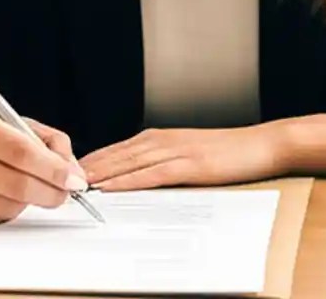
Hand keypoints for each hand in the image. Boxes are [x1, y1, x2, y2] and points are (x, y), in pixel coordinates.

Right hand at [0, 105, 87, 224]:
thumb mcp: (0, 118)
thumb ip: (42, 139)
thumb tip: (73, 172)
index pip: (20, 151)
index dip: (53, 168)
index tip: (74, 178)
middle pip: (15, 184)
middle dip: (50, 192)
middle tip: (65, 192)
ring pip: (5, 207)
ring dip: (28, 202)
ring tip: (29, 188)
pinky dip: (5, 210)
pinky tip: (0, 195)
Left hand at [78, 125, 287, 191]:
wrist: (262, 144)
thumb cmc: (229, 152)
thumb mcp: (190, 153)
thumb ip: (164, 161)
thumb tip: (137, 176)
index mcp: (161, 137)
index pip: (118, 148)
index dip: (93, 160)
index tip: (70, 170)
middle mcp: (163, 140)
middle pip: (116, 154)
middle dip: (89, 167)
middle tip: (62, 177)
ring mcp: (176, 150)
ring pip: (128, 162)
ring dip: (101, 174)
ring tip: (77, 183)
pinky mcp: (189, 164)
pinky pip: (152, 174)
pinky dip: (128, 180)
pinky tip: (113, 187)